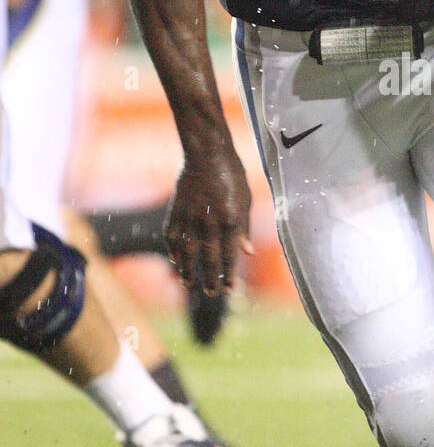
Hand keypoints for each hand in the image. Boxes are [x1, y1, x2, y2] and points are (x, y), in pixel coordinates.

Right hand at [166, 146, 252, 295]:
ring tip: (189, 284)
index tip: (229, 289)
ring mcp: (189, 216)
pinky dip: (174, 250)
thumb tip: (248, 252)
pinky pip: (172, 236)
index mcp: (230, 219)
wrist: (207, 154)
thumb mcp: (245, 200)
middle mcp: (209, 221)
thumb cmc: (232, 177)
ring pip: (187, 251)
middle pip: (208, 257)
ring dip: (188, 270)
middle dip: (210, 278)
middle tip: (212, 293)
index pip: (229, 254)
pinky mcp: (175, 210)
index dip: (229, 274)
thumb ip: (244, 228)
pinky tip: (176, 261)